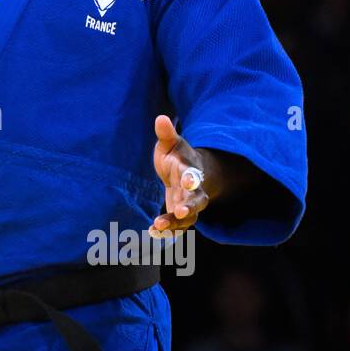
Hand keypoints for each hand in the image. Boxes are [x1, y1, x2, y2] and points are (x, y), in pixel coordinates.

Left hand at [150, 115, 210, 236]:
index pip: (194, 174)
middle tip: (181, 212)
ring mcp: (189, 205)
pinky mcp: (181, 216)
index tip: (190, 180)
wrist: (186, 174)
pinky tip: (152, 233)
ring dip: (174, 223)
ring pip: (188, 218)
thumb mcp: (170, 144)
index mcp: (191, 170)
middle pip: (197, 201)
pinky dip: (167, 231)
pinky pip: (178, 227)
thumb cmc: (176, 157)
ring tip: (158, 226)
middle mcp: (194, 191)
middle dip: (190, 206)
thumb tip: (160, 118)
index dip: (192, 177)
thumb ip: (166, 134)